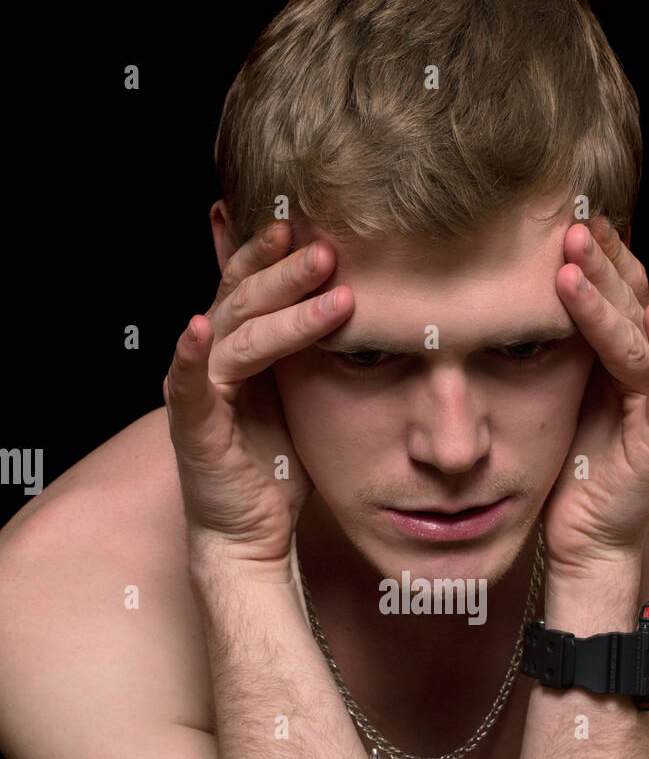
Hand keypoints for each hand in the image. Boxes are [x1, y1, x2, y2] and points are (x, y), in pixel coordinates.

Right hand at [162, 220, 352, 577]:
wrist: (251, 532)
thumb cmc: (276, 465)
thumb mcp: (301, 395)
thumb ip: (309, 350)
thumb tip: (352, 304)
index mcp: (236, 348)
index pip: (249, 285)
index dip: (274, 254)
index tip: (314, 226)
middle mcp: (211, 360)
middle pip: (243, 299)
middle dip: (285, 272)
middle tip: (328, 249)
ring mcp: (198, 391)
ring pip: (234, 335)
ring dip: (277, 309)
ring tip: (325, 288)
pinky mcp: (191, 429)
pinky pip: (185, 386)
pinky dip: (187, 357)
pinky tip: (195, 329)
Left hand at [542, 217, 648, 578]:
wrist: (580, 539)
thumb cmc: (562, 471)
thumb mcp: (545, 398)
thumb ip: (542, 351)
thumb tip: (493, 301)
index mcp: (615, 359)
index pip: (611, 293)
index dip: (594, 257)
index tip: (562, 218)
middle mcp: (643, 372)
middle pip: (629, 301)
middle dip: (601, 261)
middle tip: (569, 223)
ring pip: (639, 335)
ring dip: (611, 297)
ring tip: (578, 263)